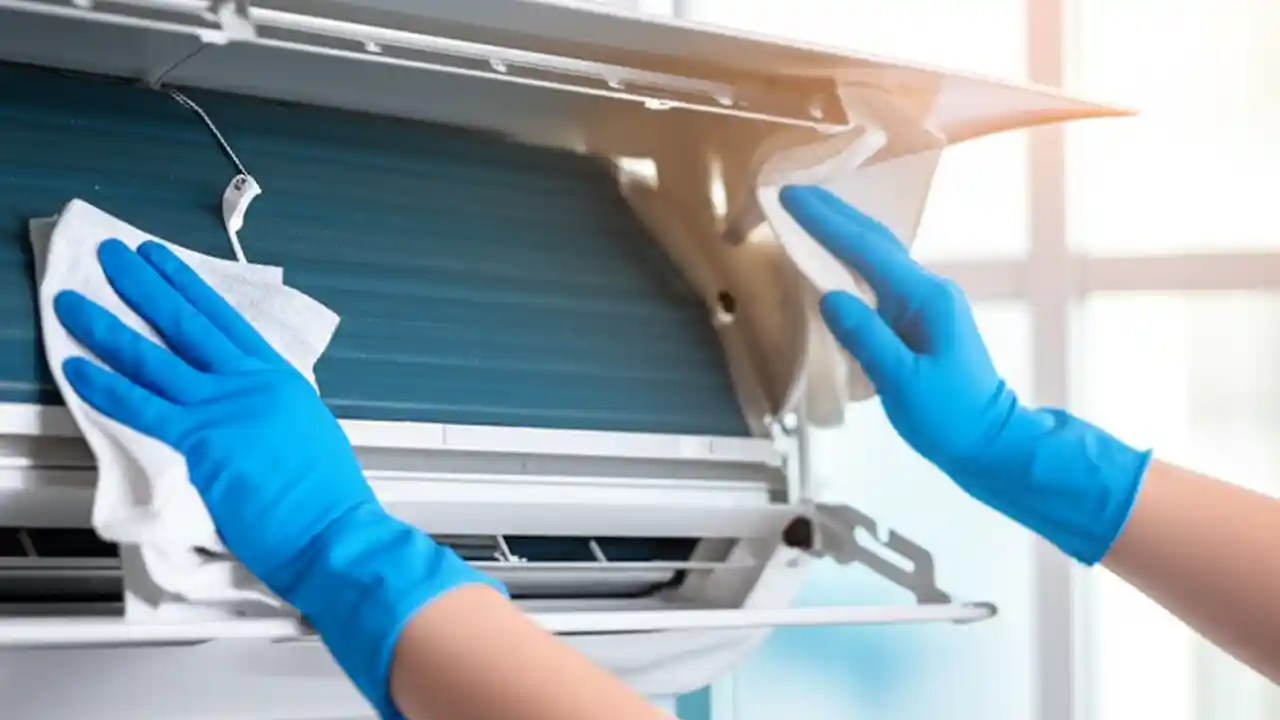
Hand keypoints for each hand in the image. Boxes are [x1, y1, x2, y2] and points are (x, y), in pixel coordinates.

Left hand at [55, 239, 500, 716]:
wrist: (333, 530)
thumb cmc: (327, 497)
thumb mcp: (306, 432)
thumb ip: (271, 410)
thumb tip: (245, 411)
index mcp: (279, 377)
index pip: (223, 319)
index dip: (187, 284)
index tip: (162, 260)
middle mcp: (251, 382)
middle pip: (186, 321)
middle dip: (144, 284)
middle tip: (115, 256)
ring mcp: (225, 407)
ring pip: (154, 356)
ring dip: (108, 325)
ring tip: (75, 302)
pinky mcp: (203, 440)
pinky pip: (141, 404)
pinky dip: (106, 384)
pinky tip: (78, 365)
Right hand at [780, 186, 1149, 563]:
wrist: (991, 443)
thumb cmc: (951, 418)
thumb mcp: (903, 383)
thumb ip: (866, 338)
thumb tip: (828, 298)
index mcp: (925, 299)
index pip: (866, 249)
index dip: (826, 222)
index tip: (791, 197)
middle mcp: (927, 291)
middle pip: (873, 241)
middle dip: (832, 214)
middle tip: (792, 192)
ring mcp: (926, 303)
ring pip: (877, 256)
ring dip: (841, 232)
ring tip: (805, 214)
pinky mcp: (919, 318)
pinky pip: (878, 278)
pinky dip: (851, 260)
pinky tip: (832, 258)